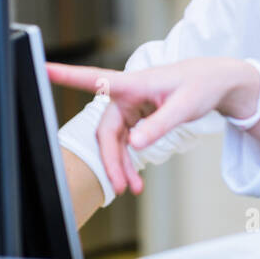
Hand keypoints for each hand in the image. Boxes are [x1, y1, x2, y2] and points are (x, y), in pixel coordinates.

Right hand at [47, 57, 259, 196]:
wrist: (215, 82)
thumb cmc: (200, 85)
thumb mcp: (184, 107)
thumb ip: (159, 126)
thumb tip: (135, 146)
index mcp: (134, 83)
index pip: (95, 79)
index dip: (67, 75)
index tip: (44, 69)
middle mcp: (127, 94)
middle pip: (107, 130)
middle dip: (110, 159)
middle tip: (120, 187)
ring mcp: (131, 106)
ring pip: (115, 140)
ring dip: (120, 164)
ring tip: (130, 189)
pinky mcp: (137, 116)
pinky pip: (125, 141)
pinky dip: (128, 160)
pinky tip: (134, 179)